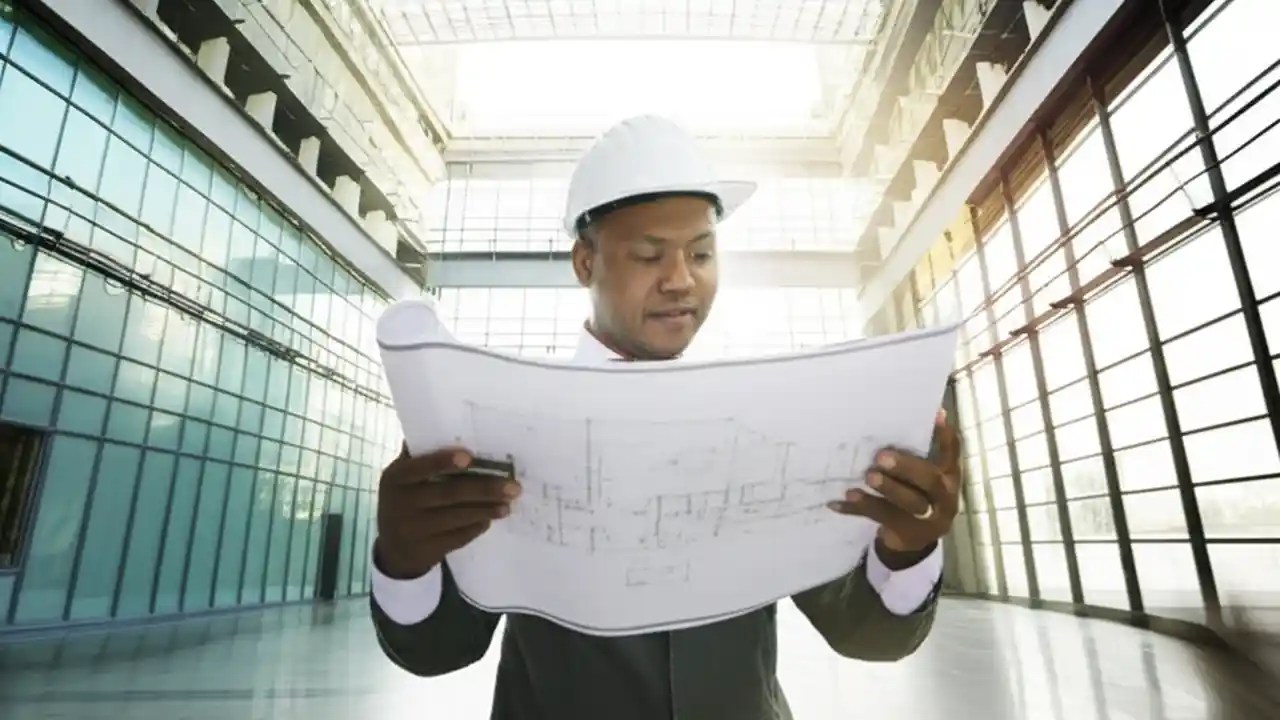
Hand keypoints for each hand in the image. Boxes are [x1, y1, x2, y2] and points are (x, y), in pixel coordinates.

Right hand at [375, 445, 520, 579]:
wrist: (393, 549)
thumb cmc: (404, 500)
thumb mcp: (403, 478)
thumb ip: (421, 457)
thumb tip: (446, 426)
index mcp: (397, 478)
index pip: (421, 468)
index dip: (444, 461)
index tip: (470, 457)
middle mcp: (402, 503)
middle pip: (448, 493)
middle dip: (484, 489)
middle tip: (513, 487)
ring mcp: (414, 529)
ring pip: (457, 517)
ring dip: (486, 509)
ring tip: (508, 504)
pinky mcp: (428, 550)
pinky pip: (458, 537)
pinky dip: (476, 527)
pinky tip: (490, 519)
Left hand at [829, 410, 960, 563]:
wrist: (916, 542)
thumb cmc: (918, 495)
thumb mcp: (925, 479)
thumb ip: (917, 458)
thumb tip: (889, 424)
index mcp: (949, 478)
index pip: (952, 455)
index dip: (946, 437)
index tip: (936, 415)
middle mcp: (943, 498)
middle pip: (930, 482)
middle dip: (906, 467)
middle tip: (881, 456)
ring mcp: (927, 519)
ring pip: (909, 504)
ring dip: (887, 489)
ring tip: (867, 476)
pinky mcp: (905, 533)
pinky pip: (880, 518)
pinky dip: (858, 509)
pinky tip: (836, 503)